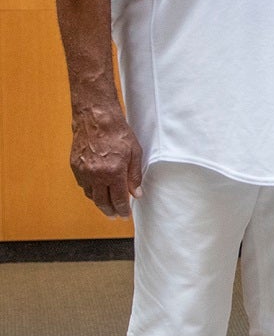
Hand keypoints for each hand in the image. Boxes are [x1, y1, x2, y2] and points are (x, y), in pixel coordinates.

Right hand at [71, 101, 141, 217]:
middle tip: (115, 216)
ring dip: (99, 202)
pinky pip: (82, 184)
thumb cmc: (118, 133)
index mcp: (113, 172)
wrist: (95, 118)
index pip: (118, 199)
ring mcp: (83, 171)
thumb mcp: (135, 153)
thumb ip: (135, 176)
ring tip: (107, 205)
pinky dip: (90, 190)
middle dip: (110, 211)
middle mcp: (96, 175)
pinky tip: (97, 191)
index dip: (122, 209)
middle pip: (102, 201)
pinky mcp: (74, 166)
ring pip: (90, 194)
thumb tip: (137, 193)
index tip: (125, 215)